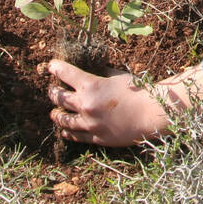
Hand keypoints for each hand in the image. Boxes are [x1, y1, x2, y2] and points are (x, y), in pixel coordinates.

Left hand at [47, 58, 168, 146]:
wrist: (152, 114)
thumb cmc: (139, 91)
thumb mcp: (118, 76)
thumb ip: (103, 72)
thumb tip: (94, 68)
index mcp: (91, 85)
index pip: (64, 73)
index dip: (55, 67)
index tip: (51, 66)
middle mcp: (86, 104)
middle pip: (58, 97)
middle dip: (52, 92)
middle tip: (51, 90)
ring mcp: (89, 122)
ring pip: (62, 119)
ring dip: (56, 114)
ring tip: (54, 112)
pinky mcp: (96, 137)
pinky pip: (75, 136)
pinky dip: (67, 132)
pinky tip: (64, 130)